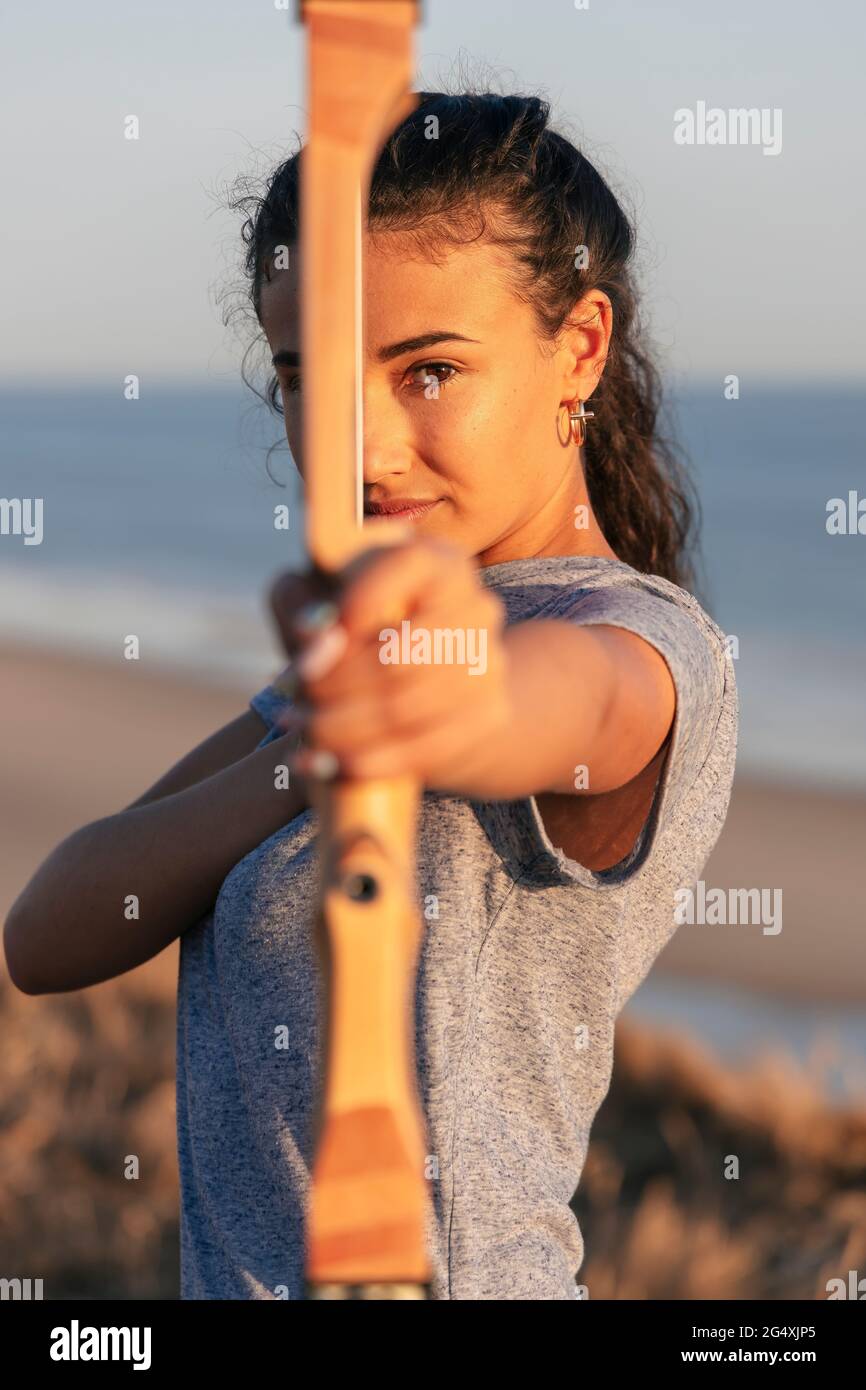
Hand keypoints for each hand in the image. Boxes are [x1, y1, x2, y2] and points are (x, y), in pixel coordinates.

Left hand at [268, 537, 513, 794]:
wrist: (427, 686)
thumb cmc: (358, 630)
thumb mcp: (320, 601)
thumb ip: (301, 602)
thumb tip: (313, 631)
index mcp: (439, 562)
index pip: (407, 565)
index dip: (361, 598)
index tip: (315, 630)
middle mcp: (476, 607)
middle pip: (400, 652)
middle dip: (332, 683)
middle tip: (291, 697)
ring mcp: (489, 665)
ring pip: (405, 707)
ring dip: (339, 726)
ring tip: (299, 728)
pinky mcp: (487, 717)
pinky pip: (422, 749)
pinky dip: (366, 760)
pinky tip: (325, 760)